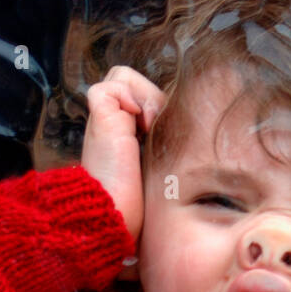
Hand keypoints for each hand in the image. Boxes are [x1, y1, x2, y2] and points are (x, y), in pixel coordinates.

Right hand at [81, 66, 164, 243]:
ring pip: (124, 77)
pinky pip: (114, 83)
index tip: (167, 138)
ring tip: (149, 128)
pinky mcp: (100, 115)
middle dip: (154, 101)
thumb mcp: (162, 165)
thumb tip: (190, 119)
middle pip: (135, 83)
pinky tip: (138, 127)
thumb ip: (168, 140)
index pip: (144, 97)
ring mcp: (103, 116)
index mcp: (124, 132)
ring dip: (145, 98)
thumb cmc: (143, 200)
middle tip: (158, 131)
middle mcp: (112, 120)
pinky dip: (130, 97)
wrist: (117, 214)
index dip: (159, 108)